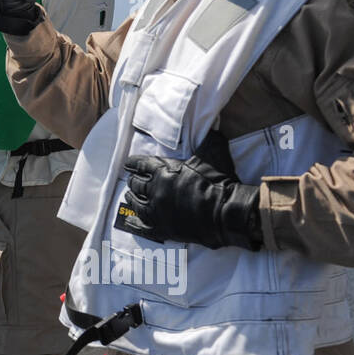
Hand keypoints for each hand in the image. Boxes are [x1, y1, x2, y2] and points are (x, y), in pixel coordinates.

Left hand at [119, 132, 262, 249]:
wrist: (226, 212)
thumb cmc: (218, 181)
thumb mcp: (212, 153)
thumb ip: (206, 139)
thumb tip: (212, 126)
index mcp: (163, 170)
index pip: (139, 164)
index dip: (132, 163)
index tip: (127, 164)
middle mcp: (155, 189)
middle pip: (136, 184)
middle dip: (133, 181)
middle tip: (132, 181)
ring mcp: (157, 210)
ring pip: (136, 203)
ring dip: (132, 198)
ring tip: (129, 197)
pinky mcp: (162, 228)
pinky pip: (142, 225)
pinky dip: (134, 222)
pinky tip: (130, 220)